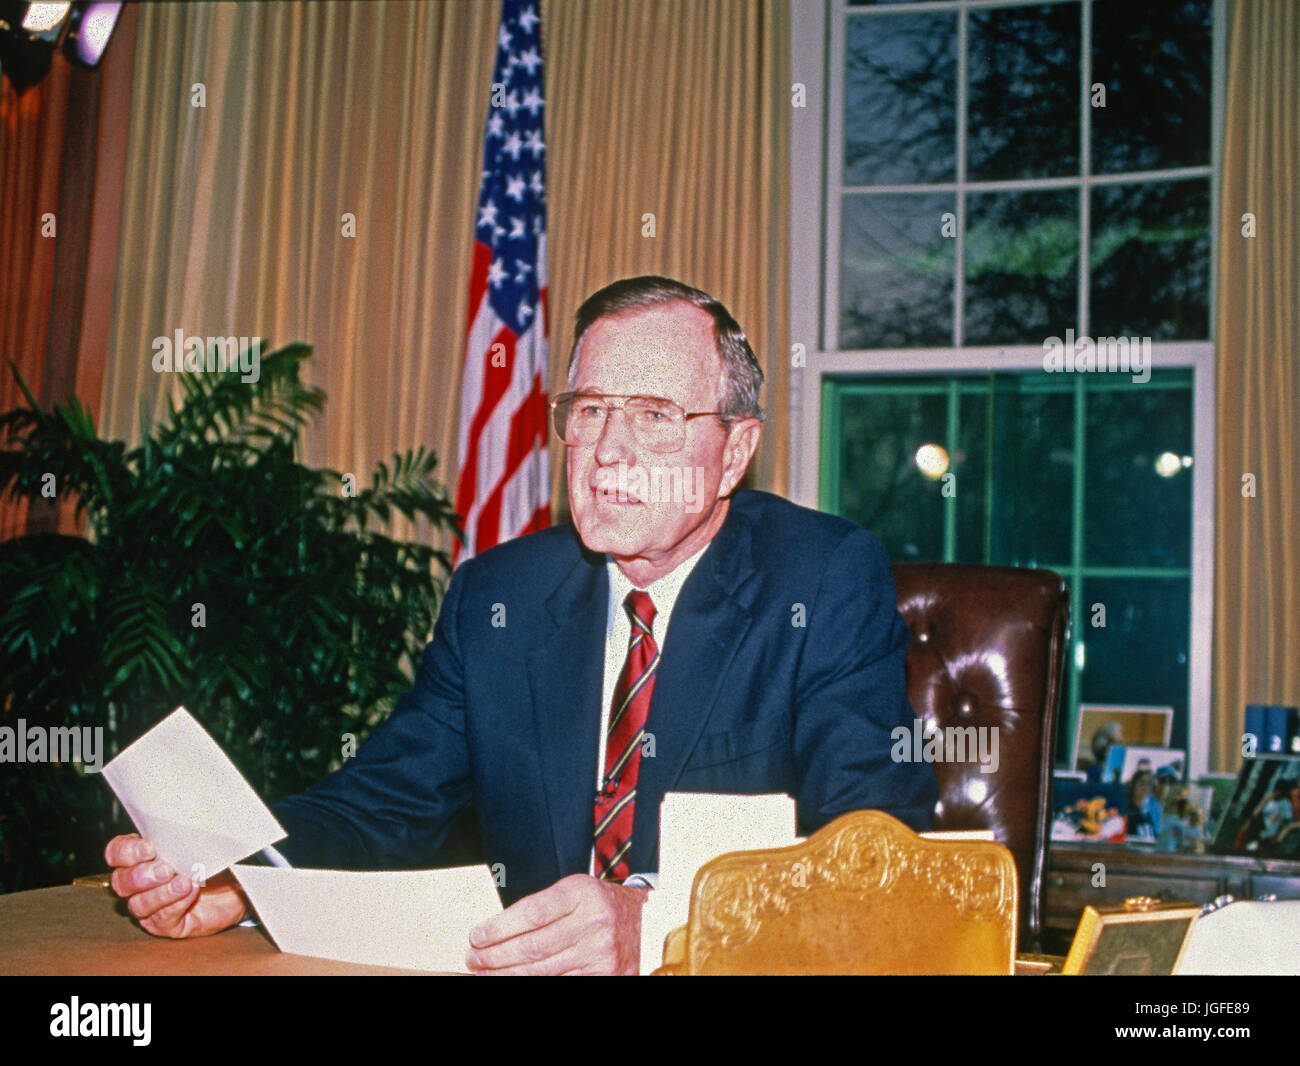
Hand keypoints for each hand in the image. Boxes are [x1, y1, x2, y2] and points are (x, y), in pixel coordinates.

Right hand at [105, 833, 247, 938]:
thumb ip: (187, 831)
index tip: (149, 848)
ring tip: (184, 882)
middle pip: (121, 882)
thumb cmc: (215, 858)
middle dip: (141, 876)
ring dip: (160, 893)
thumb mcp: (201, 839)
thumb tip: (190, 816)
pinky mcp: (167, 925)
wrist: (239, 885)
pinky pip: (162, 919)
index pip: (116, 852)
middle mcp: (140, 883)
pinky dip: (176, 904)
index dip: (126, 852)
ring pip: (138, 904)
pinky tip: (191, 893)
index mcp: (141, 856)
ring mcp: (151, 906)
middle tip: (166, 869)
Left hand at [466, 873, 647, 974]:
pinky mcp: (604, 976)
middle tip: (474, 959)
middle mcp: (593, 922)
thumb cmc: (602, 905)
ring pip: (541, 971)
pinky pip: (560, 984)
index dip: (498, 929)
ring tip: (486, 973)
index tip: (477, 937)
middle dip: (495, 956)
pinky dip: (532, 984)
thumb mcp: (575, 891)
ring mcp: (600, 952)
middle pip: (532, 946)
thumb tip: (497, 933)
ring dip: (507, 974)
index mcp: (581, 892)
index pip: (530, 914)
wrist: (646, 921)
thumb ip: (541, 909)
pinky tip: (515, 980)